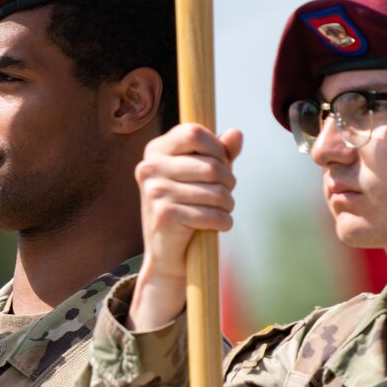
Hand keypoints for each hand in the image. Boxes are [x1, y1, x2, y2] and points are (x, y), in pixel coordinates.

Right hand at [126, 124, 241, 330]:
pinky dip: (223, 222)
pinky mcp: (164, 216)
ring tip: (223, 210)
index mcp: (155, 150)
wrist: (168, 253)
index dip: (216, 148)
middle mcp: (149, 168)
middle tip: (226, 194)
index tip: (220, 164)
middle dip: (229, 182)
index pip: (194, 132)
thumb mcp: (203, 174)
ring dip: (228, 204)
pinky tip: (219, 225)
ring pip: (215, 192)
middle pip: (211, 166)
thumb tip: (236, 133)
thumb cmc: (188, 206)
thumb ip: (220, 152)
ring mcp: (154, 192)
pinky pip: (210, 215)